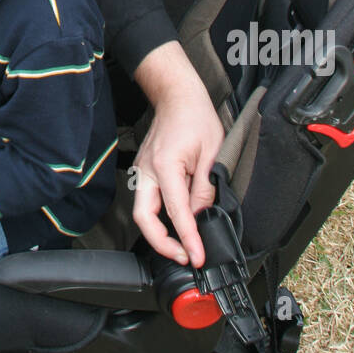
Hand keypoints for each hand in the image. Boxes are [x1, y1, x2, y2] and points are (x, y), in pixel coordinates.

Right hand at [132, 43, 224, 266]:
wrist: (177, 96)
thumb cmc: (195, 117)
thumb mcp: (212, 154)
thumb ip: (205, 189)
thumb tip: (202, 217)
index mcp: (165, 166)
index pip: (176, 212)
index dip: (188, 238)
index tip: (196, 257)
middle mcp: (148, 170)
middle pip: (144, 218)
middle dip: (162, 243)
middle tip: (185, 256)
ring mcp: (143, 170)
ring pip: (142, 212)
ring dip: (158, 233)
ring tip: (182, 244)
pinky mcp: (145, 170)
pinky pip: (147, 200)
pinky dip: (158, 218)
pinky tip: (175, 223)